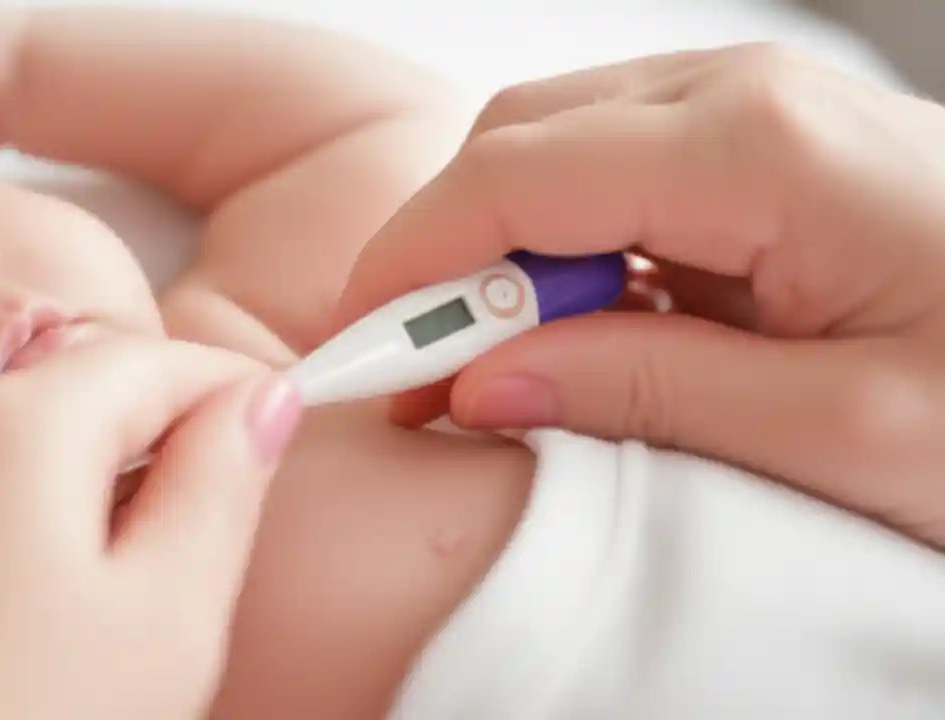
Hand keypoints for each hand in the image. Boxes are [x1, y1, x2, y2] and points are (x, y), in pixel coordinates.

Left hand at [0, 335, 301, 718]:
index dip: (224, 384)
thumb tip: (255, 403)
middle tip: (183, 552)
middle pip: (56, 410)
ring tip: (63, 625)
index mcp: (9, 433)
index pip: (148, 362)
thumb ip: (220, 491)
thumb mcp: (163, 624)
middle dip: (132, 457)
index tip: (270, 412)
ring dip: (39, 508)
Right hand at [335, 43, 944, 546]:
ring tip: (513, 371)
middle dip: (443, 261)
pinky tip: (590, 332)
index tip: (355, 352)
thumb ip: (645, 389)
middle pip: (515, 146)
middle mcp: (747, 100)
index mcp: (761, 148)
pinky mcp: (765, 153)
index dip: (407, 266)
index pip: (510, 179)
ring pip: (554, 152)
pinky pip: (616, 178)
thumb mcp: (842, 433)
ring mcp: (756, 116)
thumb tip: (486, 379)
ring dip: (504, 262)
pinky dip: (568, 256)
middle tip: (426, 381)